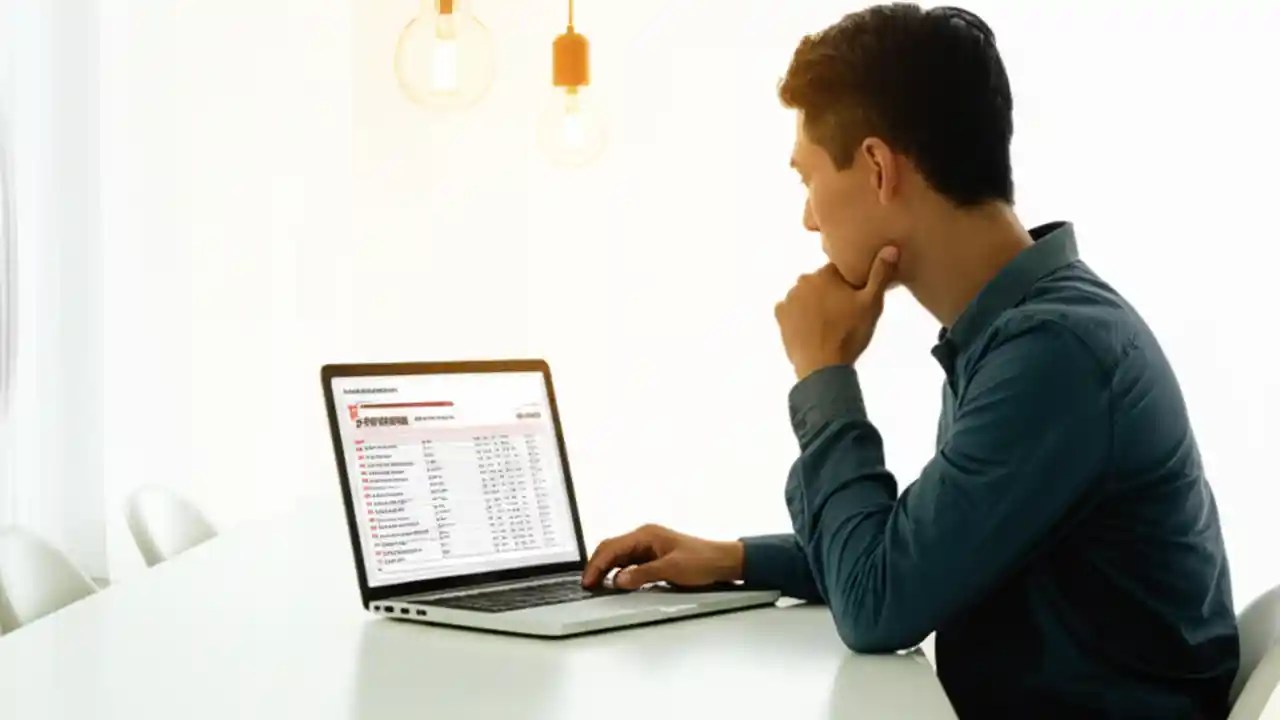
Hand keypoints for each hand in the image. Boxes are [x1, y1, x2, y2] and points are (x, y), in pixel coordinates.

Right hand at [581, 524, 744, 590]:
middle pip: (611, 550)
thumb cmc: (701, 561)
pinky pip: (629, 563)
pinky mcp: (653, 557)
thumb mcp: (671, 569)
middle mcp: (644, 538)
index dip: (597, 564)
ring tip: (596, 586)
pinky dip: (619, 572)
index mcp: (646, 535)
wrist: (722, 562)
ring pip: (618, 557)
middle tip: (587, 585)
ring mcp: (648, 547)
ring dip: (606, 570)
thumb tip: (617, 580)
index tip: (588, 580)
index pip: (612, 547)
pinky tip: (615, 584)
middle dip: (597, 566)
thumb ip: (642, 574)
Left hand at [774, 246, 899, 379]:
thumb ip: (880, 274)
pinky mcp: (780, 316)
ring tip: (829, 325)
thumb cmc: (849, 333)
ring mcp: (789, 299)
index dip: (850, 283)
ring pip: (807, 295)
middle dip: (831, 292)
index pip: (840, 270)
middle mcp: (803, 281)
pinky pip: (792, 310)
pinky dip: (800, 316)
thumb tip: (890, 248)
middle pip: (821, 282)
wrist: (821, 366)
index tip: (856, 298)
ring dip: (815, 304)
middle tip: (844, 314)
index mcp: (825, 274)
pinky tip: (812, 329)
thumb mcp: (872, 304)